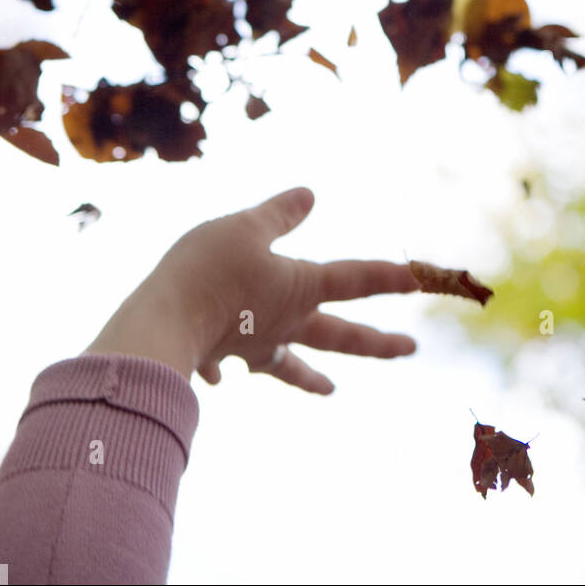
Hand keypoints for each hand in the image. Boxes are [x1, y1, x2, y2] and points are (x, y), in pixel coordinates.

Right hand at [84, 187, 417, 391]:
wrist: (161, 322)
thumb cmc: (207, 269)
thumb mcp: (246, 227)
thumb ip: (279, 214)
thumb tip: (310, 196)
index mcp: (300, 289)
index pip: (356, 279)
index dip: (390, 276)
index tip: (423, 279)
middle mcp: (284, 323)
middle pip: (342, 337)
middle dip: (378, 343)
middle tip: (409, 349)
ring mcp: (252, 346)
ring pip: (293, 365)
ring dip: (312, 377)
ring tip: (330, 389)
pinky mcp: (216, 355)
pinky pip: (229, 367)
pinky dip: (227, 370)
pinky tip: (221, 378)